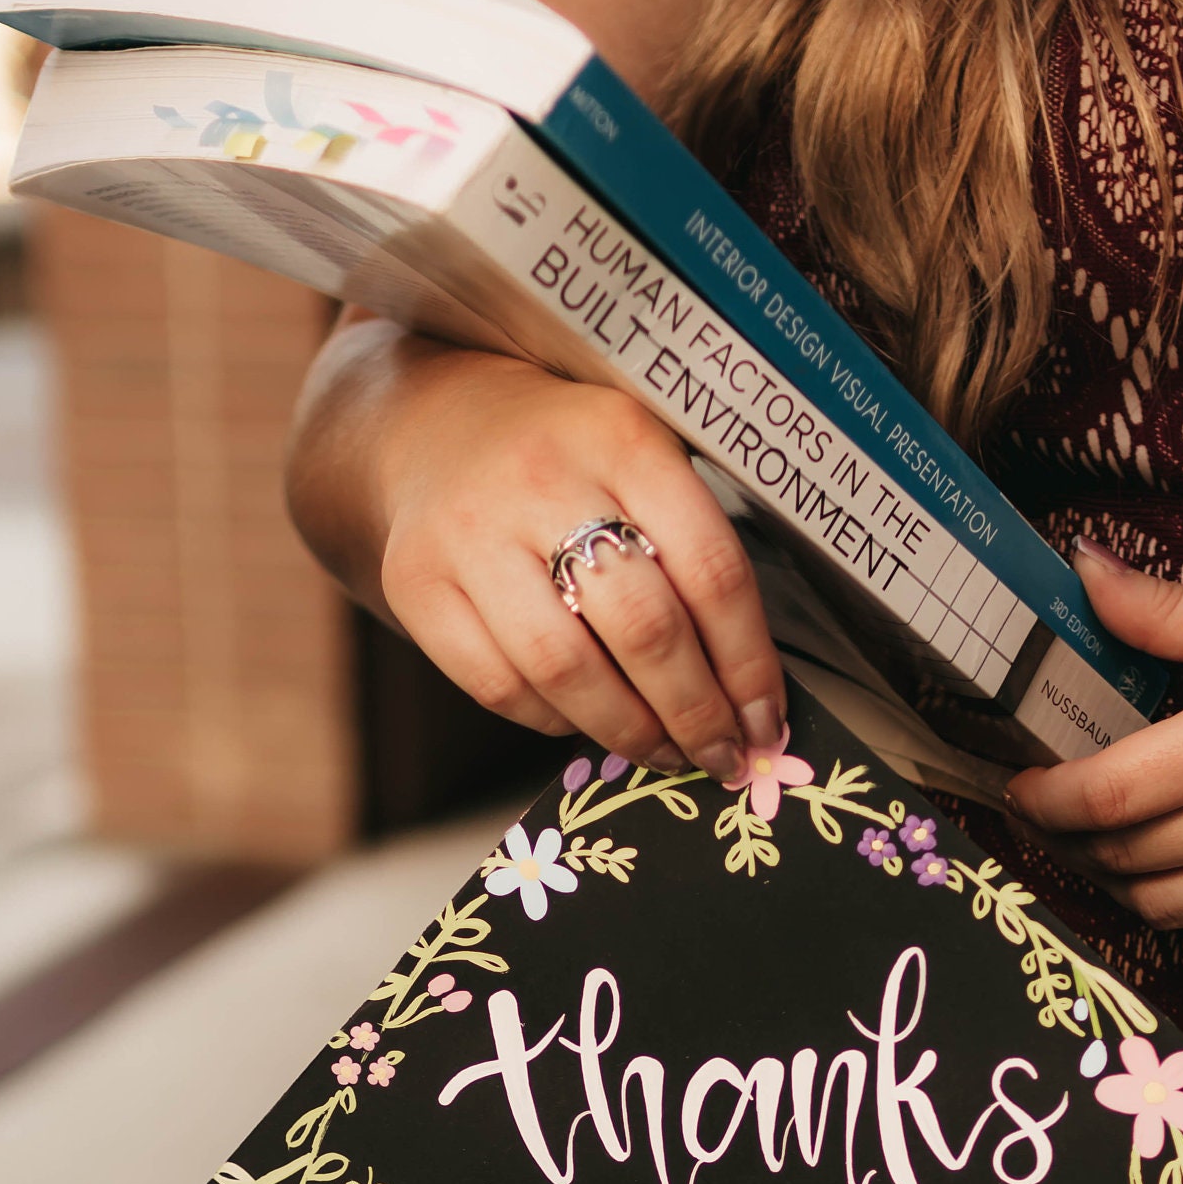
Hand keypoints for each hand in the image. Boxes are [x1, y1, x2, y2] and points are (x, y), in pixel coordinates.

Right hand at [365, 337, 785, 778]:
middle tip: (720, 754)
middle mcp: (542, 479)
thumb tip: (748, 693)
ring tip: (663, 752)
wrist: (435, 428)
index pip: (710, 571)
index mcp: (622, 439)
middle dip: (694, 712)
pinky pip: (499, 686)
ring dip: (628, 731)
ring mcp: (469, 534)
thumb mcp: (640, 459)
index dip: (747, 664)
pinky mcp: (417, 585)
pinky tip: (584, 721)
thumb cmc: (569, 460)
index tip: (765, 721)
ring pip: (566, 669)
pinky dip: (553, 722)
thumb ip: (691, 550)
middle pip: (642, 628)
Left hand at [1003, 540, 1182, 945]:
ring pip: (1165, 910)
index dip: (1044, 797)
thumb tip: (1080, 574)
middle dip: (1070, 838)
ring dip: (1119, 880)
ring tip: (1105, 838)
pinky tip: (1179, 863)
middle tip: (1051, 808)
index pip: (1108, 794)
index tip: (1018, 783)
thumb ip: (1165, 612)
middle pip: (1125, 858)